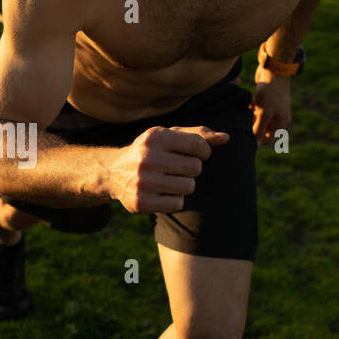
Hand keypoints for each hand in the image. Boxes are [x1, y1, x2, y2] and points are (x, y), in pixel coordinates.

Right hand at [106, 125, 229, 212]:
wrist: (113, 172)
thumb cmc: (150, 151)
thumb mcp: (168, 136)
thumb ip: (198, 135)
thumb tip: (226, 138)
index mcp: (155, 137)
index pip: (198, 145)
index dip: (204, 151)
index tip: (197, 154)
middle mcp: (147, 158)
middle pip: (195, 168)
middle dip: (192, 169)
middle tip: (179, 169)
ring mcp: (143, 181)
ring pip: (189, 187)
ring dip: (184, 185)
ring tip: (169, 180)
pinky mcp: (141, 202)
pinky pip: (177, 203)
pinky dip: (174, 200)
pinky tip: (162, 193)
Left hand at [251, 74, 290, 145]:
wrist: (274, 70)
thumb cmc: (270, 93)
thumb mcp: (264, 113)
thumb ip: (259, 130)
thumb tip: (255, 145)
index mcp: (282, 123)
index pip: (270, 140)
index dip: (259, 140)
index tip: (247, 134)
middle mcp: (279, 118)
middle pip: (263, 130)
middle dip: (254, 127)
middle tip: (246, 122)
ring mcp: (273, 109)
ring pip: (259, 120)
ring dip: (252, 118)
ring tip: (248, 112)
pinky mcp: (266, 101)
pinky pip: (257, 111)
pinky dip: (252, 109)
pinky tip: (249, 104)